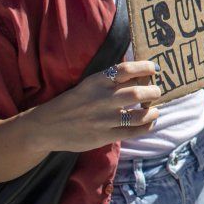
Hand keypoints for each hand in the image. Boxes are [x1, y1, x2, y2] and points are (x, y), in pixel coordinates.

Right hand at [31, 61, 161, 152]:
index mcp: (97, 82)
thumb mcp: (89, 85)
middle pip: (137, 92)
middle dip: (153, 91)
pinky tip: (149, 122)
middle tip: (156, 91)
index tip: (155, 69)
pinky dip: (146, 126)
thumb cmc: (73, 102)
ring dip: (152, 111)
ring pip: (139, 115)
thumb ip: (110, 80)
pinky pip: (132, 131)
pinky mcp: (104, 136)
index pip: (126, 69)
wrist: (47, 127)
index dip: (145, 67)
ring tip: (154, 110)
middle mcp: (102, 99)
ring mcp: (103, 119)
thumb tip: (140, 73)